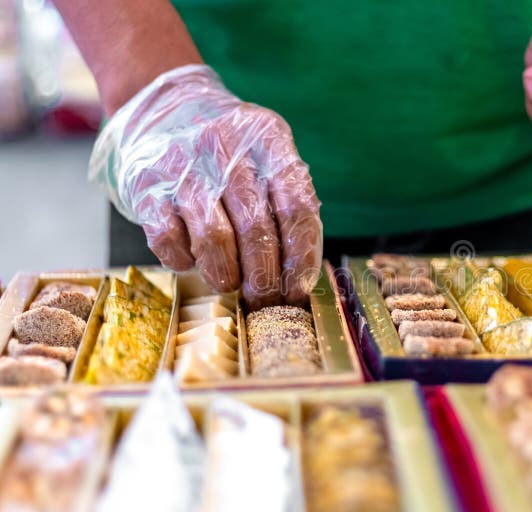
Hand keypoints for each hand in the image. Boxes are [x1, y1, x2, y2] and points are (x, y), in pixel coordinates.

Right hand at [90, 65, 321, 308]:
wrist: (161, 107)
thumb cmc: (227, 150)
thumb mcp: (266, 155)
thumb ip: (286, 201)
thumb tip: (299, 274)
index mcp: (268, 138)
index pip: (296, 207)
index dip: (301, 256)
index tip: (298, 289)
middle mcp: (227, 146)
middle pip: (257, 228)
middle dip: (264, 277)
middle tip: (265, 300)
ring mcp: (183, 164)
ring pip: (214, 237)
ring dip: (226, 274)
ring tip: (229, 284)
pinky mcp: (147, 184)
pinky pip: (168, 239)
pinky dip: (183, 261)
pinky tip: (191, 261)